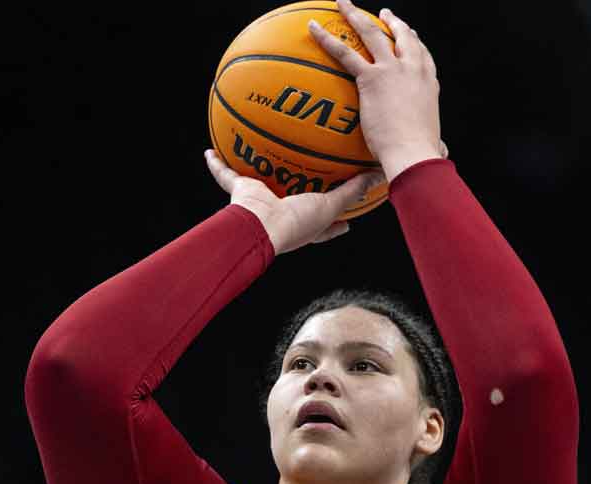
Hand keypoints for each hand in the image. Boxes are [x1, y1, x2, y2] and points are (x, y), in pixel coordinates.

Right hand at [205, 149, 384, 255]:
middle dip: (296, 188)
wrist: (261, 226)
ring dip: (255, 169)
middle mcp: (281, 213)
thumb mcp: (330, 206)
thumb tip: (378, 175)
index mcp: (303, 224)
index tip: (349, 214)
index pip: (324, 222)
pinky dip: (217, 163)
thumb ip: (353, 191)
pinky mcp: (240, 191)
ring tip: (259, 149)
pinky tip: (212, 149)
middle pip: (290, 197)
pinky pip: (225, 174)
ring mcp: (259, 202)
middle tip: (307, 172)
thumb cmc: (296, 223)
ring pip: (258, 182)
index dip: (337, 219)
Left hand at [308, 0, 445, 178]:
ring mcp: (393, 70)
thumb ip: (433, 143)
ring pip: (371, 34)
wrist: (413, 153)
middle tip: (383, 14)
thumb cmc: (421, 156)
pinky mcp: (372, 78)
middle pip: (402, 36)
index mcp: (429, 84)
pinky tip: (313, 28)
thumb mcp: (432, 144)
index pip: (422, 55)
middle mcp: (413, 70)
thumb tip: (440, 152)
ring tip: (342, 4)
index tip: (409, 34)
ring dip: (355, 15)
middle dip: (392, 22)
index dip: (414, 42)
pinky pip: (345, 53)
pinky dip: (327, 39)